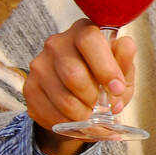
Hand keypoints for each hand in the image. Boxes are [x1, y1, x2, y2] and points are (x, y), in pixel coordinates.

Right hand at [24, 18, 136, 154]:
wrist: (80, 96)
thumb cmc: (104, 78)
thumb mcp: (122, 71)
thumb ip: (125, 60)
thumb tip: (126, 45)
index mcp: (83, 31)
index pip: (89, 41)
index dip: (105, 68)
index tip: (117, 88)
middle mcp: (57, 44)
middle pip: (73, 74)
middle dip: (93, 97)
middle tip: (102, 106)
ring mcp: (40, 65)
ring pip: (62, 98)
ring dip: (82, 114)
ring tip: (91, 115)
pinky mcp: (30, 87)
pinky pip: (50, 112)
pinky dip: (68, 123)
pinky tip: (76, 119)